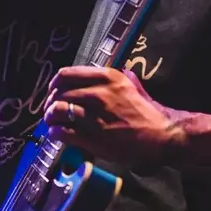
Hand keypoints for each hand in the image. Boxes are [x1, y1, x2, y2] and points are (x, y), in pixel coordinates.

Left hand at [44, 67, 185, 165]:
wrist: (161, 136)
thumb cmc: (147, 112)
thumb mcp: (133, 86)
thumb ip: (117, 78)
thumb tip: (108, 72)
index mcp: (107, 78)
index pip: (66, 75)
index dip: (55, 84)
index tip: (53, 90)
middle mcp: (98, 94)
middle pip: (59, 94)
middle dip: (50, 102)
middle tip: (51, 110)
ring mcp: (95, 117)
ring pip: (57, 111)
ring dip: (50, 117)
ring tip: (51, 121)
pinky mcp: (93, 138)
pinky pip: (62, 132)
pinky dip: (55, 133)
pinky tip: (57, 134)